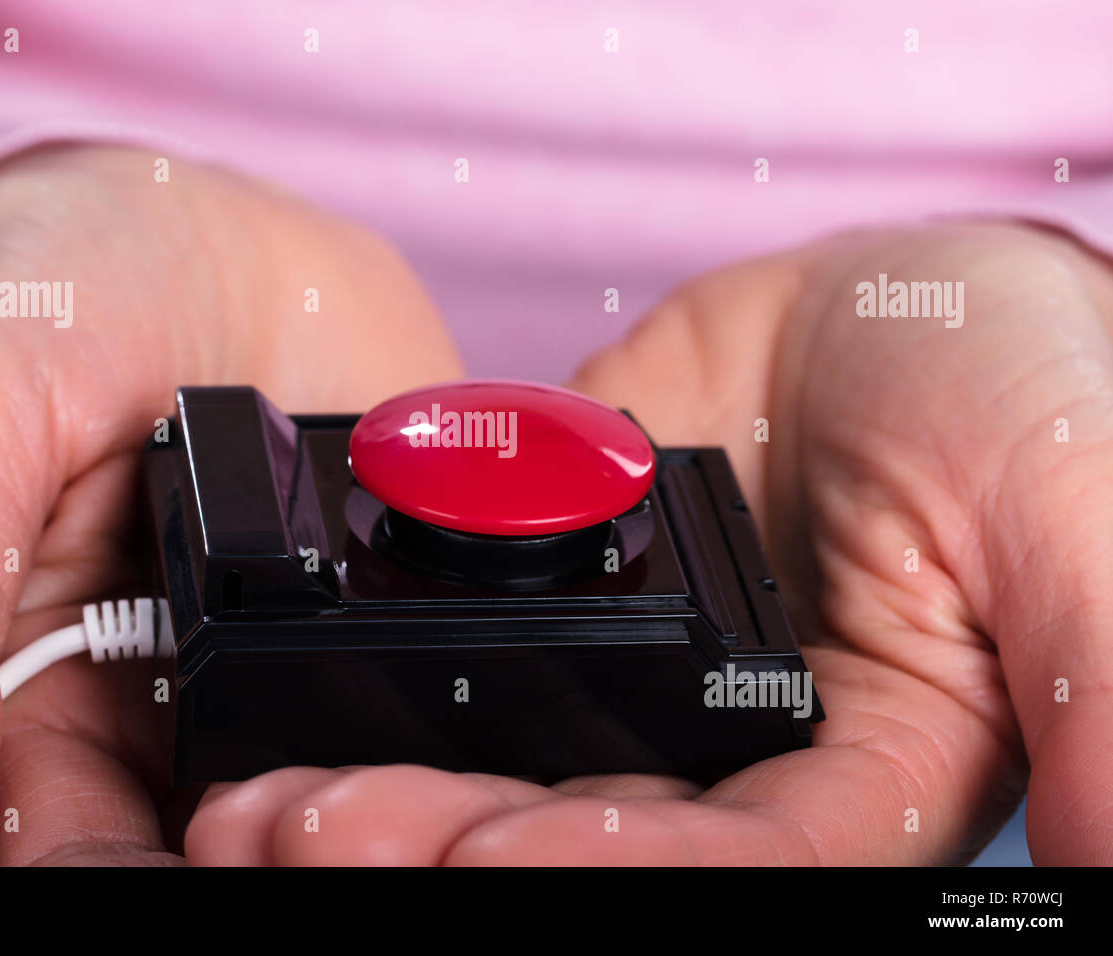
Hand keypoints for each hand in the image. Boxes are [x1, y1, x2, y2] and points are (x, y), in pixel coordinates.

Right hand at [0, 146, 462, 864]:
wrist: (203, 231)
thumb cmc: (50, 307)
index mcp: (58, 700)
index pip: (84, 850)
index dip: (137, 877)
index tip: (212, 857)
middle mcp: (190, 705)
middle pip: (241, 833)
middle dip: (299, 838)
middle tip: (368, 829)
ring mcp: (314, 659)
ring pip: (367, 779)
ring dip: (412, 800)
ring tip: (454, 797)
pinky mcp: (412, 603)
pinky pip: (465, 675)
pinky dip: (507, 699)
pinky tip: (542, 713)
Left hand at [183, 222, 1112, 864]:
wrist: (880, 310)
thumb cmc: (1012, 393)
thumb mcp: (1072, 515)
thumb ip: (1097, 677)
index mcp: (854, 787)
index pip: (736, 873)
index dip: (610, 880)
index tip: (477, 861)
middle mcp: (728, 766)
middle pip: (581, 851)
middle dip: (448, 854)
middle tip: (309, 833)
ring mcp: (626, 696)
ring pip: (494, 782)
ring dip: (380, 802)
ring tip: (263, 804)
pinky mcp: (550, 618)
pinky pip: (449, 672)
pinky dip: (361, 698)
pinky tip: (276, 715)